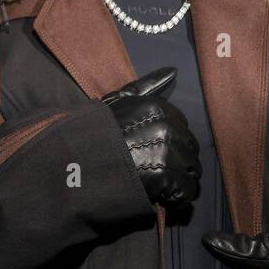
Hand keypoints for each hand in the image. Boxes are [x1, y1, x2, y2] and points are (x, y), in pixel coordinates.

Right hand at [102, 66, 200, 207]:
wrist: (77, 161)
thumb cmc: (96, 131)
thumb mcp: (118, 100)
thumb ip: (146, 85)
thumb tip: (174, 70)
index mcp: (159, 108)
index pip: (182, 128)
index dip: (172, 143)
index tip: (156, 153)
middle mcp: (168, 127)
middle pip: (190, 150)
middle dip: (179, 163)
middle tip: (159, 173)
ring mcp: (167, 153)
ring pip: (191, 171)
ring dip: (179, 181)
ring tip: (160, 187)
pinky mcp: (164, 178)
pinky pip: (185, 191)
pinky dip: (177, 198)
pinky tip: (162, 197)